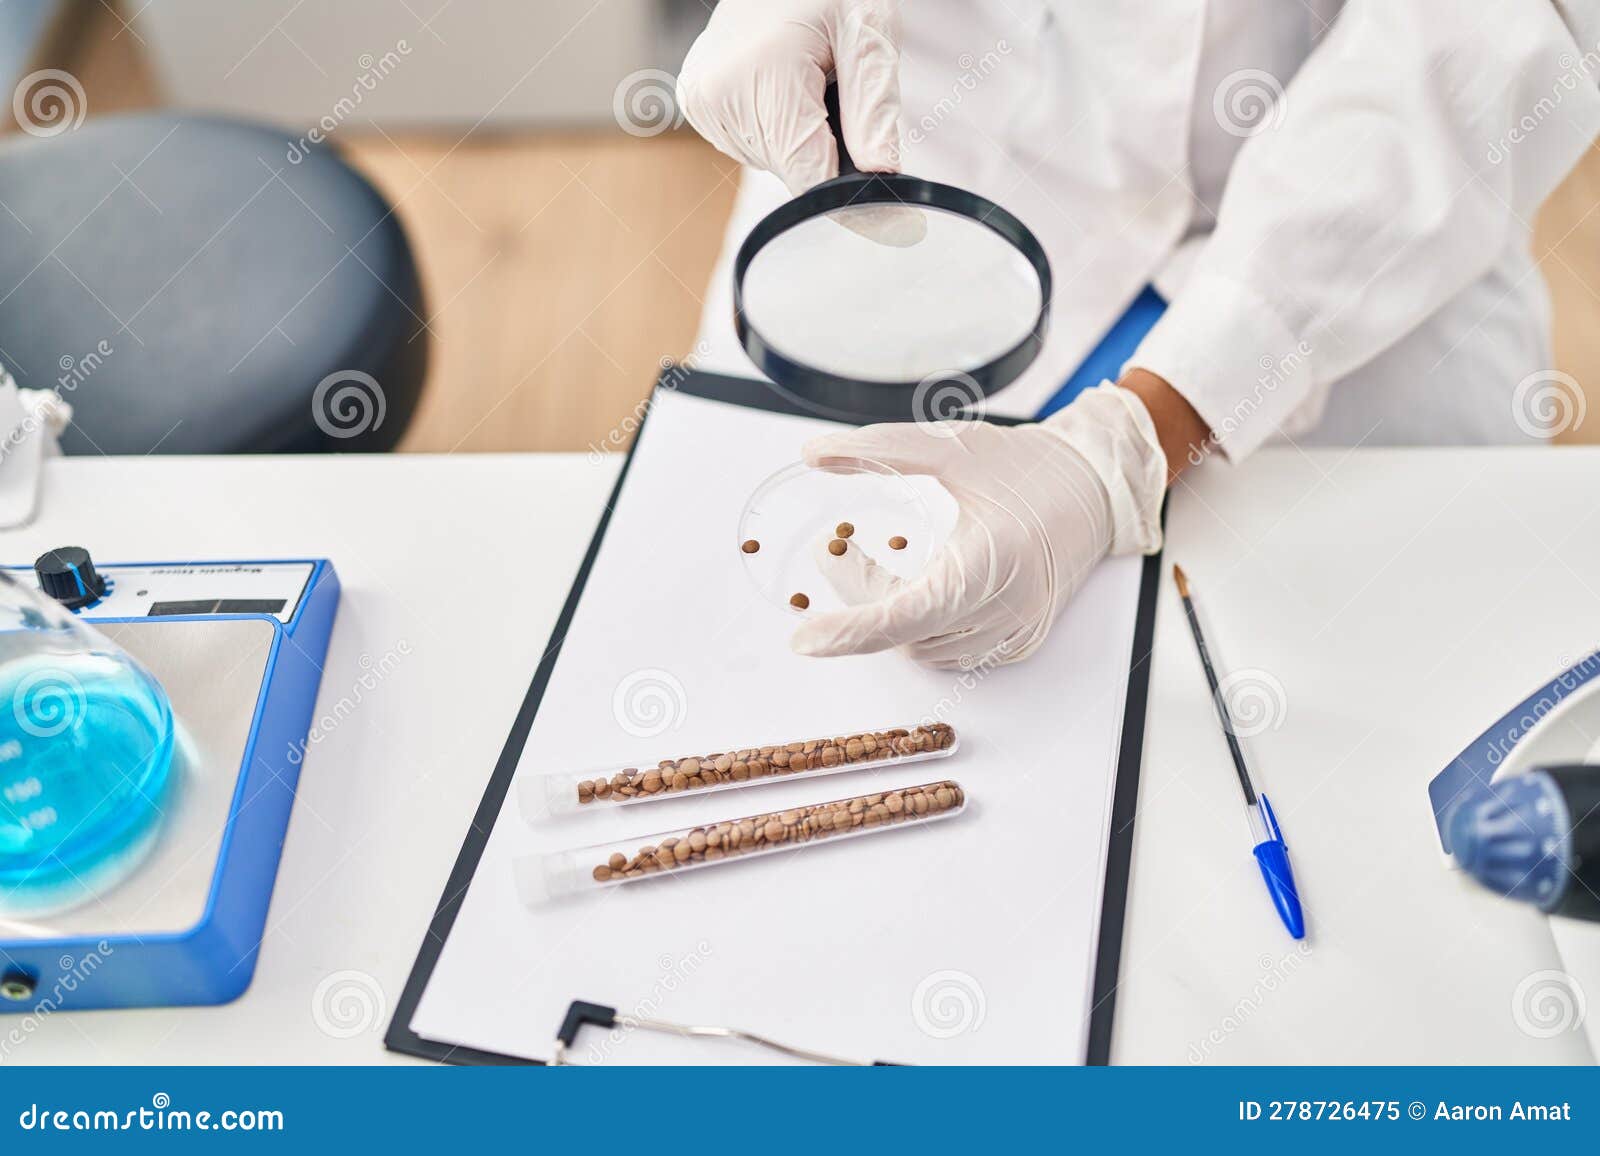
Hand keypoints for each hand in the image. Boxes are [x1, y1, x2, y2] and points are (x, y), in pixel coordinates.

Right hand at [676, 0, 901, 195]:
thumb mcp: (868, 31)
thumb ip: (873, 107)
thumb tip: (877, 172)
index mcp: (765, 71)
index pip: (806, 172)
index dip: (842, 179)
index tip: (862, 157)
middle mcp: (720, 90)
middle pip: (788, 169)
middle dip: (821, 144)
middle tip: (829, 88)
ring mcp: (701, 98)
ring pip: (769, 161)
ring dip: (797, 135)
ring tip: (802, 77)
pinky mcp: (695, 103)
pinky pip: (749, 145)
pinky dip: (773, 127)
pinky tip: (779, 84)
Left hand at [790, 384, 1170, 667]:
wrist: (1097, 487)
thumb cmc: (1028, 465)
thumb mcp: (950, 445)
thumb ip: (879, 449)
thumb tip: (812, 453)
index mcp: (988, 563)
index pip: (902, 616)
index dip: (847, 631)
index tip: (801, 639)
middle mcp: (1005, 611)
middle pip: (905, 634)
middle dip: (860, 601)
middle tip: (837, 553)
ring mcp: (1016, 633)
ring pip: (925, 650)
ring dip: (889, 619)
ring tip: (874, 566)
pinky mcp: (1020, 642)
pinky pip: (952, 651)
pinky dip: (921, 628)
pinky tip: (912, 589)